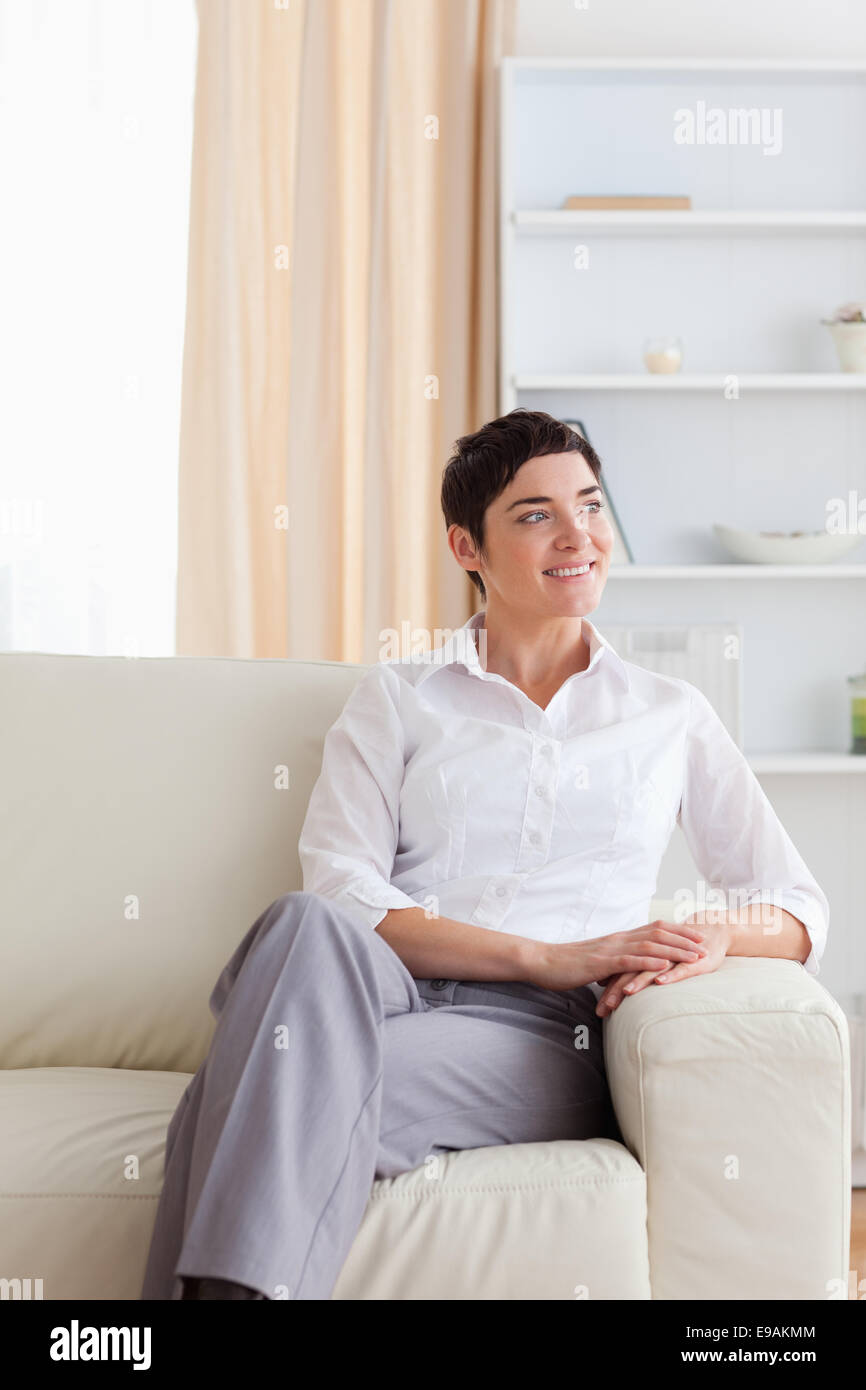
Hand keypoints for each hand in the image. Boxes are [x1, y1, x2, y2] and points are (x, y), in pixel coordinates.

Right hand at [526, 920, 709, 993]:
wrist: (543, 961)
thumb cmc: (567, 965)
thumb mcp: (597, 963)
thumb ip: (615, 964)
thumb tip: (628, 972)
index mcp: (619, 938)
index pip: (655, 929)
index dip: (678, 931)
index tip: (698, 936)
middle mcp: (618, 939)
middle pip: (658, 933)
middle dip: (684, 939)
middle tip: (706, 945)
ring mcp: (610, 949)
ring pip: (649, 945)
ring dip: (675, 950)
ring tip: (695, 956)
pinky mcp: (601, 962)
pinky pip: (629, 960)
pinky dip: (650, 962)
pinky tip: (665, 965)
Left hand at [595, 919, 732, 1017]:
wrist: (710, 931)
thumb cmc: (676, 951)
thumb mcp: (650, 962)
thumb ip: (630, 971)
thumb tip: (604, 982)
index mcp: (642, 954)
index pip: (621, 974)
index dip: (609, 991)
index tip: (598, 1009)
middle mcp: (654, 954)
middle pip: (631, 972)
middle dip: (617, 991)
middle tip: (605, 1009)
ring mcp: (673, 956)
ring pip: (652, 968)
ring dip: (639, 981)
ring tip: (626, 993)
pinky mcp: (692, 960)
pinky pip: (680, 968)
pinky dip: (669, 974)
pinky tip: (660, 982)